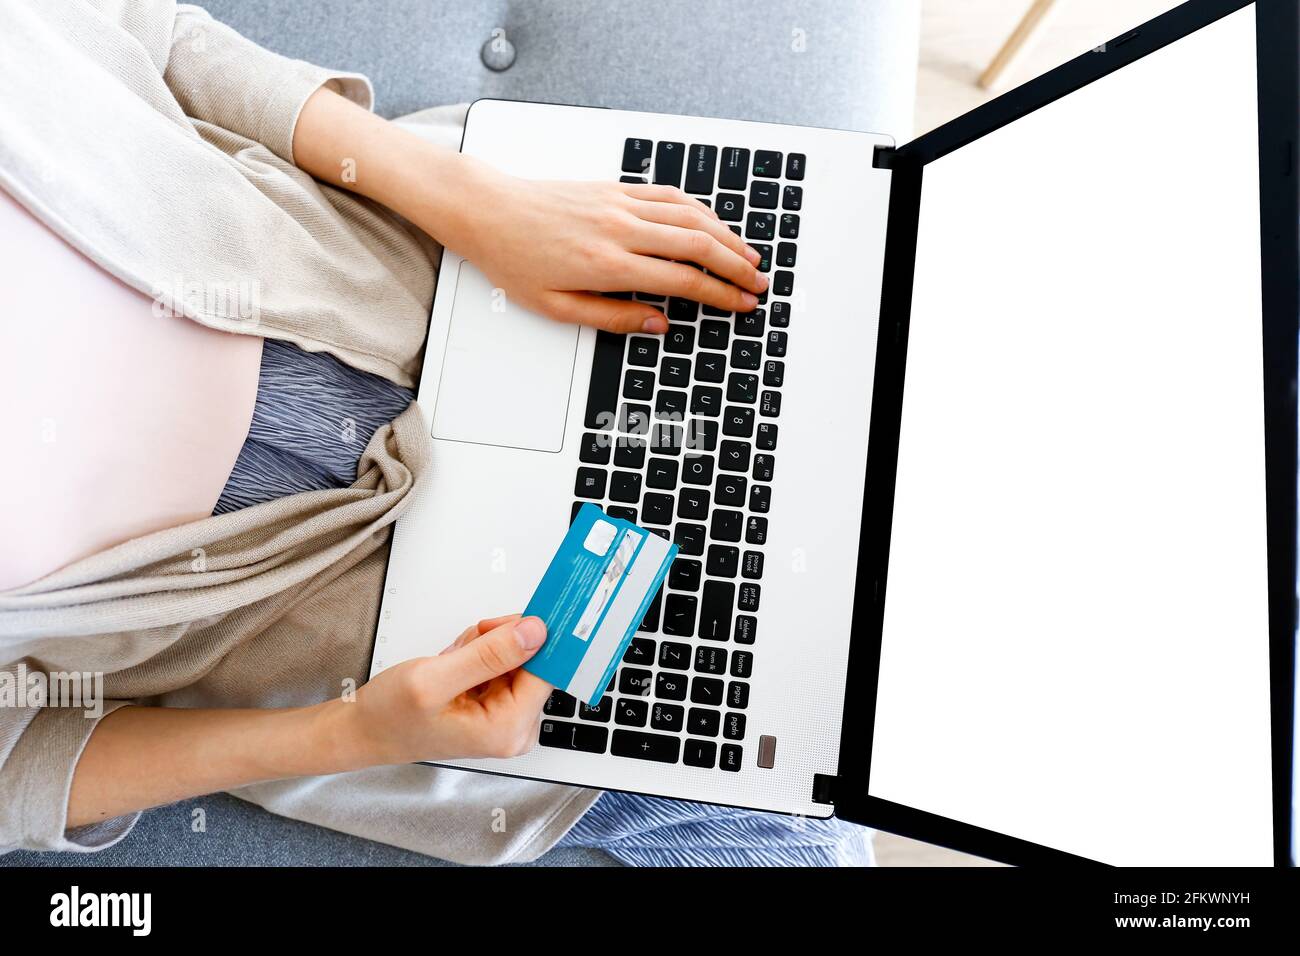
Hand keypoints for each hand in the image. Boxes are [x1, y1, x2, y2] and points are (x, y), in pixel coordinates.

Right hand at [348, 614, 552, 763]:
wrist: (366, 730)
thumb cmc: (390, 717)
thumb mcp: (434, 679)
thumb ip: (489, 655)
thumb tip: (535, 632)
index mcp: (507, 729)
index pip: (548, 670)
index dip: (536, 635)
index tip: (537, 607)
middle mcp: (515, 727)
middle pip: (534, 660)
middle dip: (500, 641)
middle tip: (467, 644)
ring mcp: (507, 716)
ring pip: (517, 655)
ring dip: (484, 647)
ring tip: (452, 661)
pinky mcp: (498, 704)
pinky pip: (503, 662)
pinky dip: (478, 654)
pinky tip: (454, 665)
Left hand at [427, 161, 769, 333]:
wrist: (488, 210)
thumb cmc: (514, 260)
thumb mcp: (557, 307)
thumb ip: (612, 317)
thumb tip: (658, 325)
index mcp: (607, 264)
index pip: (681, 280)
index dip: (719, 294)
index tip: (741, 305)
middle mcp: (619, 228)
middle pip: (696, 244)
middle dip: (735, 266)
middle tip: (757, 284)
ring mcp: (619, 203)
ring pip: (690, 216)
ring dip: (725, 236)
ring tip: (748, 256)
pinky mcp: (614, 188)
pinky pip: (668, 195)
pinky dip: (699, 210)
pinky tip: (713, 223)